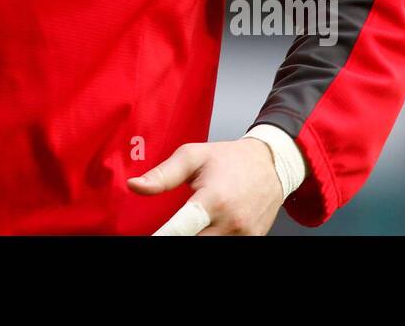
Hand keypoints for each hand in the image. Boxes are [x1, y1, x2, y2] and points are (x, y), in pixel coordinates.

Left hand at [127, 138, 284, 234]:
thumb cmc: (229, 159)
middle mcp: (231, 222)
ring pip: (207, 246)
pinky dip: (210, 238)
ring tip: (191, 223)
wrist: (270, 165)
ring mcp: (243, 235)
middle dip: (177, 236)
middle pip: (193, 241)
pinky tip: (207, 228)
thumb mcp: (193, 156)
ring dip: (195, 237)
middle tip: (169, 227)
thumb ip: (163, 174)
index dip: (165, 235)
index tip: (153, 236)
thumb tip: (134, 186)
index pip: (183, 228)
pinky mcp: (251, 241)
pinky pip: (223, 247)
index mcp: (214, 199)